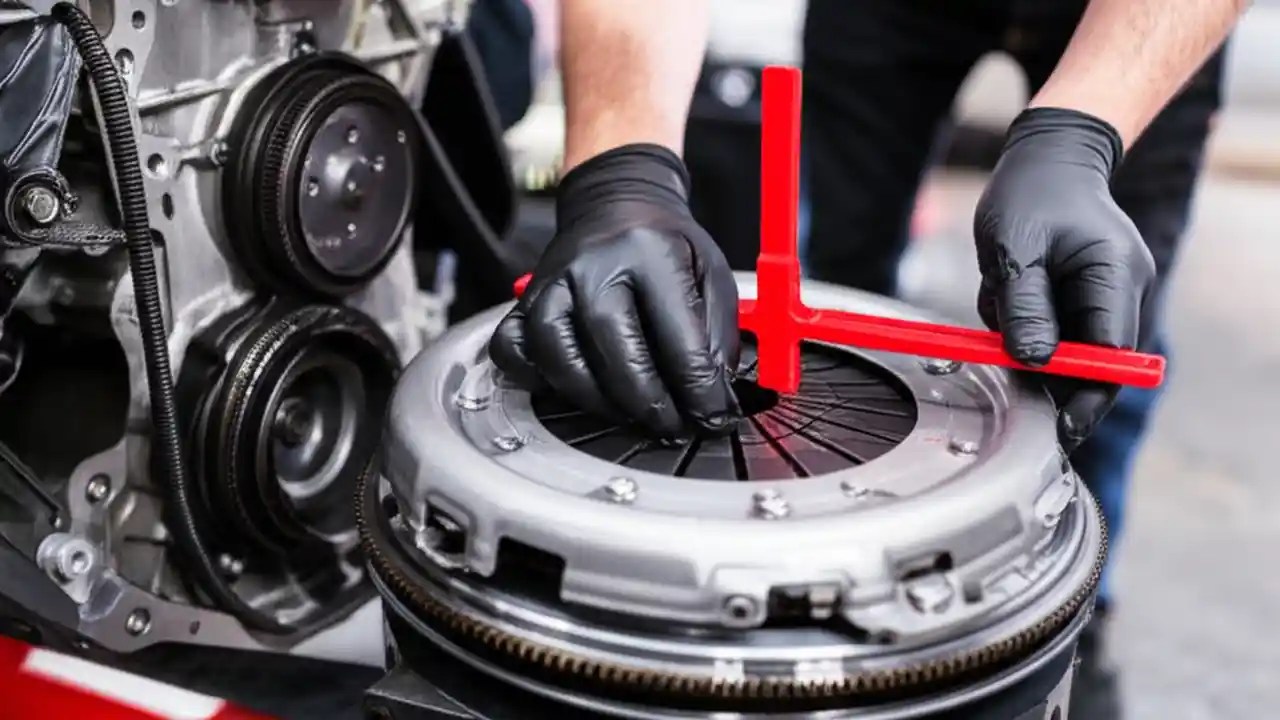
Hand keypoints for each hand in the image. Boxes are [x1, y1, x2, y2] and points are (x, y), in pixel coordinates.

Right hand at [489, 144, 740, 436]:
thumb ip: (718, 335)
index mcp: (650, 254)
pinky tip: (570, 387)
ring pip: (560, 360)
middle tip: (672, 427)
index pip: (678, 339)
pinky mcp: (525, 299)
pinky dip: (536, 380)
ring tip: (628, 413)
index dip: (700, 391)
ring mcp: (552, 283)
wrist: (616, 202)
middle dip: (650, 405)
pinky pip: (513, 350)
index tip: (713, 418)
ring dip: (598, 402)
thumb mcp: (712, 273)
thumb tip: (714, 397)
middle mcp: (594, 267)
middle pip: (616, 354)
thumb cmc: (665, 243)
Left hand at [974, 108, 1155, 450]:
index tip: (1055, 425)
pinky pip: (1047, 331)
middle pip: (1091, 364)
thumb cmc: (1031, 194)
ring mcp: (1104, 296)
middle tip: (1000, 339)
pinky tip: (1003, 288)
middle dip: (1041, 365)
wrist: (1046, 158)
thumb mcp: (1015, 250)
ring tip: (999, 289)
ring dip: (1020, 335)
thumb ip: (1025, 309)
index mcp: (1116, 277)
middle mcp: (1121, 291)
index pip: (1111, 358)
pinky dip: (1017, 321)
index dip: (1085, 397)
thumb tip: (1034, 364)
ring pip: (1060, 349)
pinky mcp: (1080, 299)